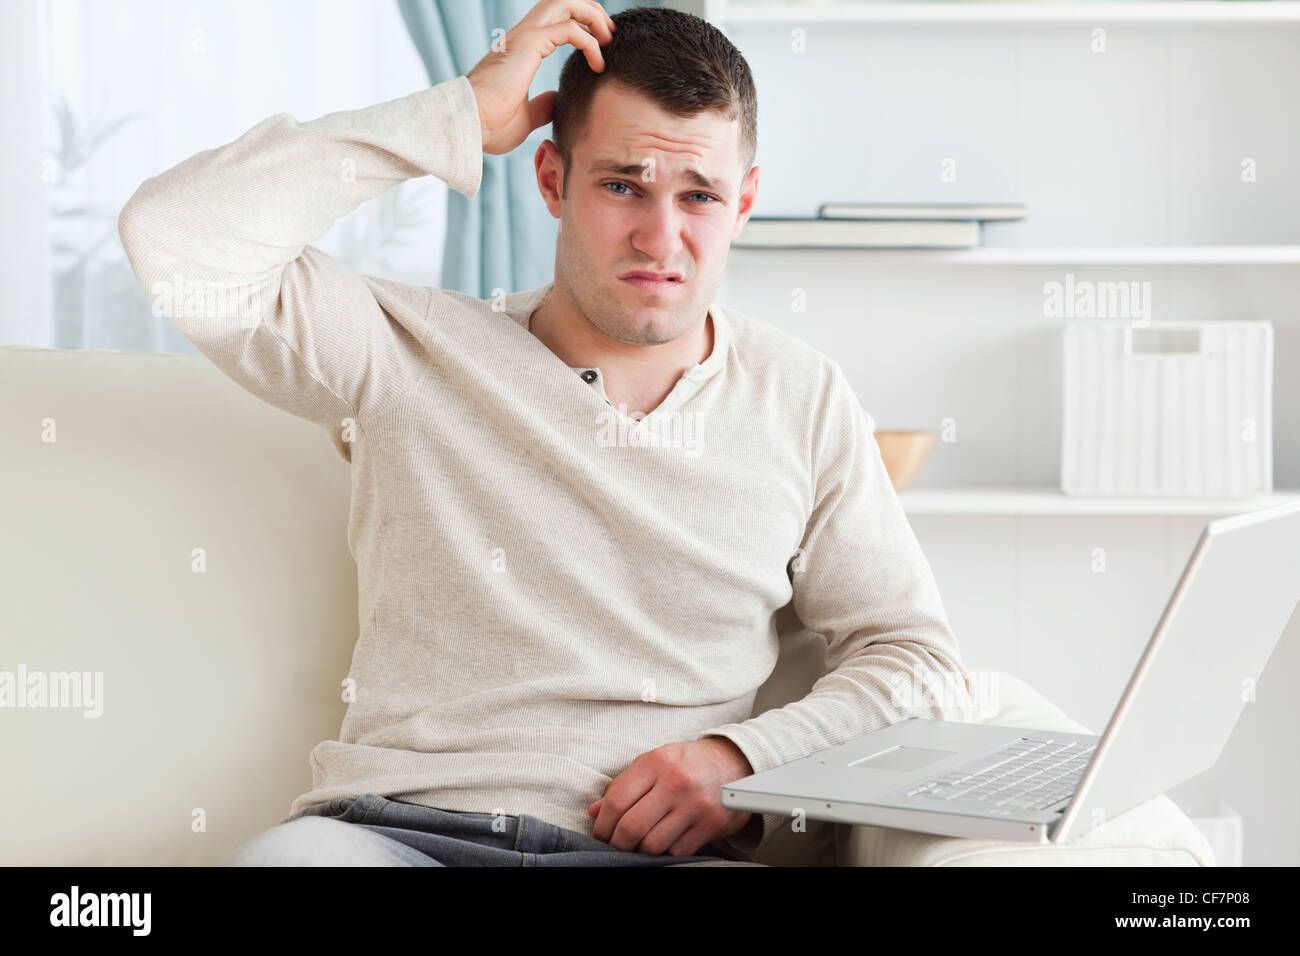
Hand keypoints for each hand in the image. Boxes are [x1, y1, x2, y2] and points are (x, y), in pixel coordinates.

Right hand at [467, 0, 616, 155]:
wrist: (469, 127)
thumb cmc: (489, 126)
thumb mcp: (525, 116)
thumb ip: (542, 105)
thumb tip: (556, 100)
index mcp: (521, 49)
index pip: (556, 20)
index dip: (583, 26)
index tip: (602, 49)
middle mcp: (522, 36)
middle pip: (563, 1)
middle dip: (592, 12)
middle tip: (610, 36)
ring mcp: (524, 37)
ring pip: (565, 3)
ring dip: (592, 16)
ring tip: (608, 40)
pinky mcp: (529, 44)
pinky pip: (569, 29)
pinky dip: (589, 42)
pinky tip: (598, 64)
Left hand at [587, 737, 754, 856]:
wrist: (735, 762)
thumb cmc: (687, 763)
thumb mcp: (654, 762)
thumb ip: (623, 784)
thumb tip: (594, 811)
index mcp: (656, 763)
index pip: (617, 801)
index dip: (602, 824)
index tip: (600, 834)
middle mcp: (675, 783)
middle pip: (631, 827)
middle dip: (617, 843)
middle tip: (616, 845)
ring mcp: (695, 805)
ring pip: (653, 845)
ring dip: (641, 850)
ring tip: (640, 844)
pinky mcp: (710, 825)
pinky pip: (677, 851)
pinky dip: (667, 852)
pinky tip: (666, 842)